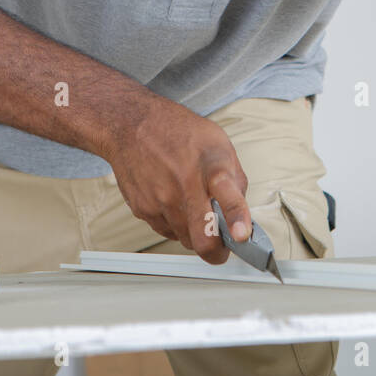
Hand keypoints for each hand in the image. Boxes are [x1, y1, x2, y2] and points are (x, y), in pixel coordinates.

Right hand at [100, 96, 251, 264]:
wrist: (132, 124)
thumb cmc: (178, 132)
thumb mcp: (218, 144)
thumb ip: (235, 180)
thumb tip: (243, 213)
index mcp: (210, 166)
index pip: (227, 195)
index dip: (236, 218)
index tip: (241, 235)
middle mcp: (184, 185)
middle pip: (202, 236)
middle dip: (216, 251)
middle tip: (222, 248)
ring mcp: (160, 199)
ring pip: (185, 239)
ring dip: (194, 233)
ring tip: (192, 207)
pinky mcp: (142, 209)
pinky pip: (166, 232)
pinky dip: (174, 224)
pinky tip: (172, 201)